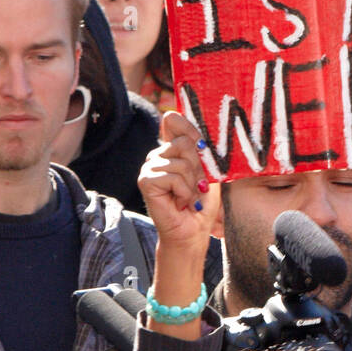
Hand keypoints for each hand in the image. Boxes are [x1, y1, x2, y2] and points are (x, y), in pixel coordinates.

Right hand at [138, 111, 211, 252]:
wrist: (192, 232)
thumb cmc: (201, 204)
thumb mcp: (206, 169)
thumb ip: (197, 146)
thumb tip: (175, 118)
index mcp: (171, 148)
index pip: (177, 122)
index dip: (194, 136)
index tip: (202, 157)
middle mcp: (157, 154)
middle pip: (185, 142)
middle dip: (198, 169)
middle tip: (196, 187)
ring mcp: (149, 167)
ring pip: (181, 162)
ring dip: (192, 184)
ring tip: (188, 197)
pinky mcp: (145, 180)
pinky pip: (173, 176)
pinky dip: (183, 192)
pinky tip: (180, 202)